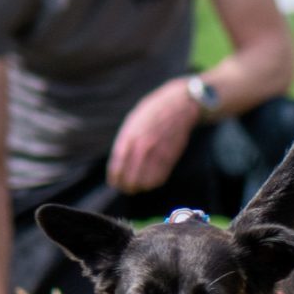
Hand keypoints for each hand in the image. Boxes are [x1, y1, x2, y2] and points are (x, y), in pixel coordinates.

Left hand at [107, 80, 198, 194]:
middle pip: (130, 179)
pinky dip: (153, 183)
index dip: (115, 180)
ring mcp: (157, 154)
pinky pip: (159, 179)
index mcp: (129, 138)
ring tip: (137, 186)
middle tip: (126, 187)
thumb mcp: (132, 123)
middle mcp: (142, 148)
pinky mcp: (170, 158)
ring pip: (144, 183)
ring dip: (140, 187)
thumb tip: (118, 164)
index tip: (115, 182)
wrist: (178, 105)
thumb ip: (124, 142)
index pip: (117, 168)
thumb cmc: (152, 113)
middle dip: (126, 187)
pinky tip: (150, 180)